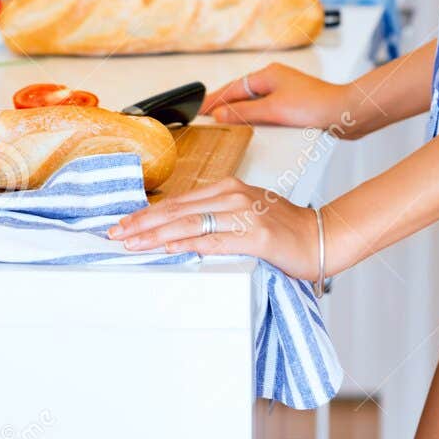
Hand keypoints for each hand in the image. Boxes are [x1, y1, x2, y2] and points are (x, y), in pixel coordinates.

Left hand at [107, 177, 321, 277]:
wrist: (322, 236)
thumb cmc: (285, 228)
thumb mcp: (246, 212)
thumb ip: (216, 217)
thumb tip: (181, 231)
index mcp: (229, 188)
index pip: (178, 201)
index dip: (148, 213)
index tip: (124, 223)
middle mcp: (234, 196)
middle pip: (178, 210)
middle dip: (142, 223)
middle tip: (116, 233)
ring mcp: (245, 214)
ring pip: (190, 224)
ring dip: (156, 236)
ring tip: (133, 244)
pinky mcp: (257, 236)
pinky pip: (215, 241)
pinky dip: (189, 246)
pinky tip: (171, 250)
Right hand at [202, 62, 357, 134]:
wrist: (345, 113)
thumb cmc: (315, 105)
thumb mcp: (273, 110)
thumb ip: (245, 112)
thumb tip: (221, 114)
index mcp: (268, 75)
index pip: (233, 88)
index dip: (215, 100)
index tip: (199, 110)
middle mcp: (276, 80)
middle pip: (241, 93)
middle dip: (223, 104)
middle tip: (204, 116)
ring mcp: (285, 93)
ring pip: (254, 103)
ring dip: (239, 112)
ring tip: (222, 123)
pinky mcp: (294, 107)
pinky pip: (266, 111)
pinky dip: (253, 118)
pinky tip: (250, 128)